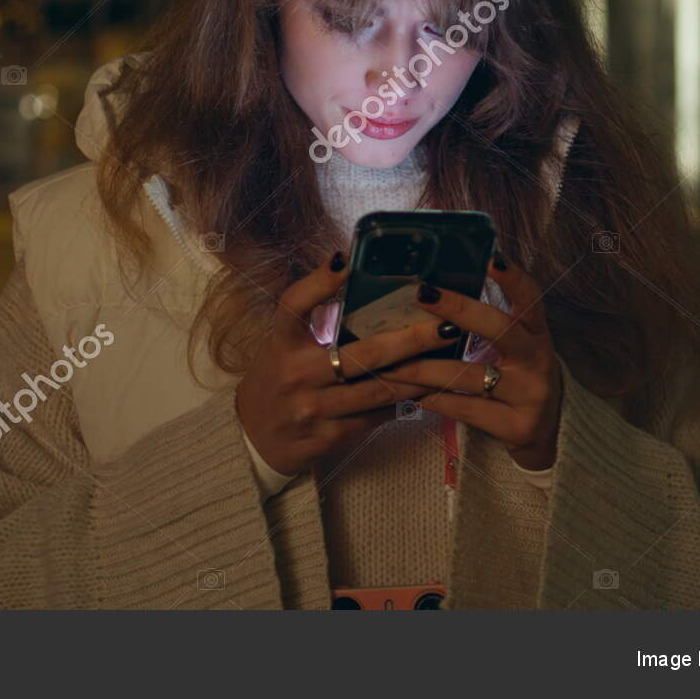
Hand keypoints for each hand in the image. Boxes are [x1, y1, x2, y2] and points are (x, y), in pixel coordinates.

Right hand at [235, 252, 465, 475]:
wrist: (252, 439)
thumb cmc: (275, 382)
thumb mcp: (283, 347)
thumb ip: (315, 326)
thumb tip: (365, 290)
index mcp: (282, 344)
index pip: (294, 305)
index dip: (318, 282)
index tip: (345, 260)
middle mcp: (296, 374)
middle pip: (362, 355)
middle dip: (410, 340)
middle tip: (446, 326)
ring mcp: (313, 408)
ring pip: (378, 390)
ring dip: (417, 376)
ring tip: (447, 361)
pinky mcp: (327, 436)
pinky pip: (373, 417)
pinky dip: (399, 403)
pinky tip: (422, 390)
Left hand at [379, 255, 562, 470]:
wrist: (548, 433)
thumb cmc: (518, 378)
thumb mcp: (516, 348)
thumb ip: (490, 324)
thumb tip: (436, 291)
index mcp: (538, 334)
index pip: (531, 299)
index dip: (513, 278)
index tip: (491, 257)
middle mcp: (538, 360)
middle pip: (499, 328)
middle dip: (459, 309)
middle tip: (422, 293)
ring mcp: (530, 394)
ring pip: (469, 375)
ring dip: (425, 368)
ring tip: (393, 364)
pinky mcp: (516, 425)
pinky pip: (465, 409)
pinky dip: (434, 400)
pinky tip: (412, 395)